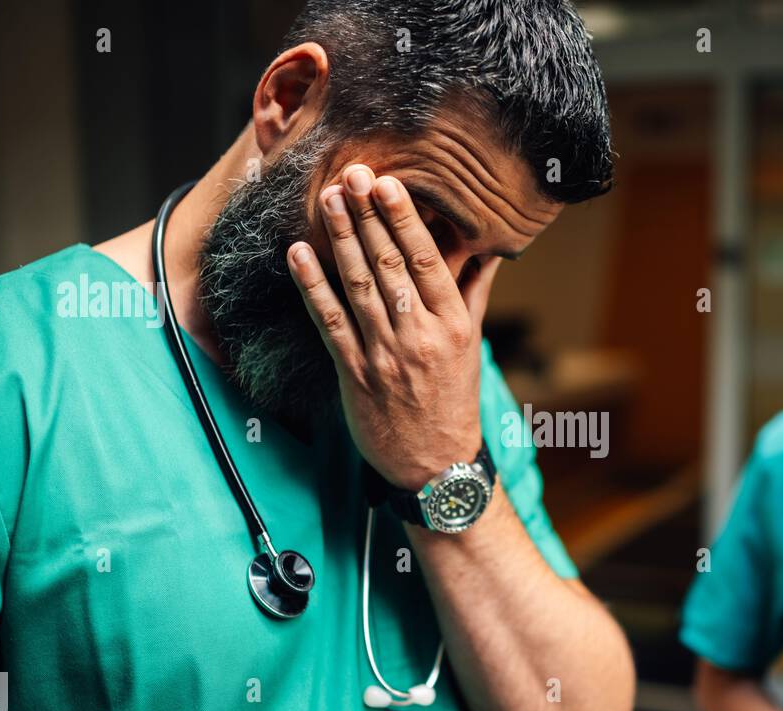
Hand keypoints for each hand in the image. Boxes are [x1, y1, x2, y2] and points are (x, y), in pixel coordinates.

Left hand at [286, 163, 501, 489]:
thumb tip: (485, 248)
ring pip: (358, 287)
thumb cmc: (453, 399)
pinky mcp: (354, 375)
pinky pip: (330, 322)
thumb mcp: (470, 345)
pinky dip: (312, 286)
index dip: (403, 220)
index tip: (387, 184)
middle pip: (389, 266)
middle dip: (368, 217)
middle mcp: (420, 337)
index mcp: (453, 325)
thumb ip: (472, 293)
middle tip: (351, 175)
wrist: (435, 464)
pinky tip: (298, 254)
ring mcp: (384, 356)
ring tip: (327, 199)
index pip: (427, 261)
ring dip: (340, 239)